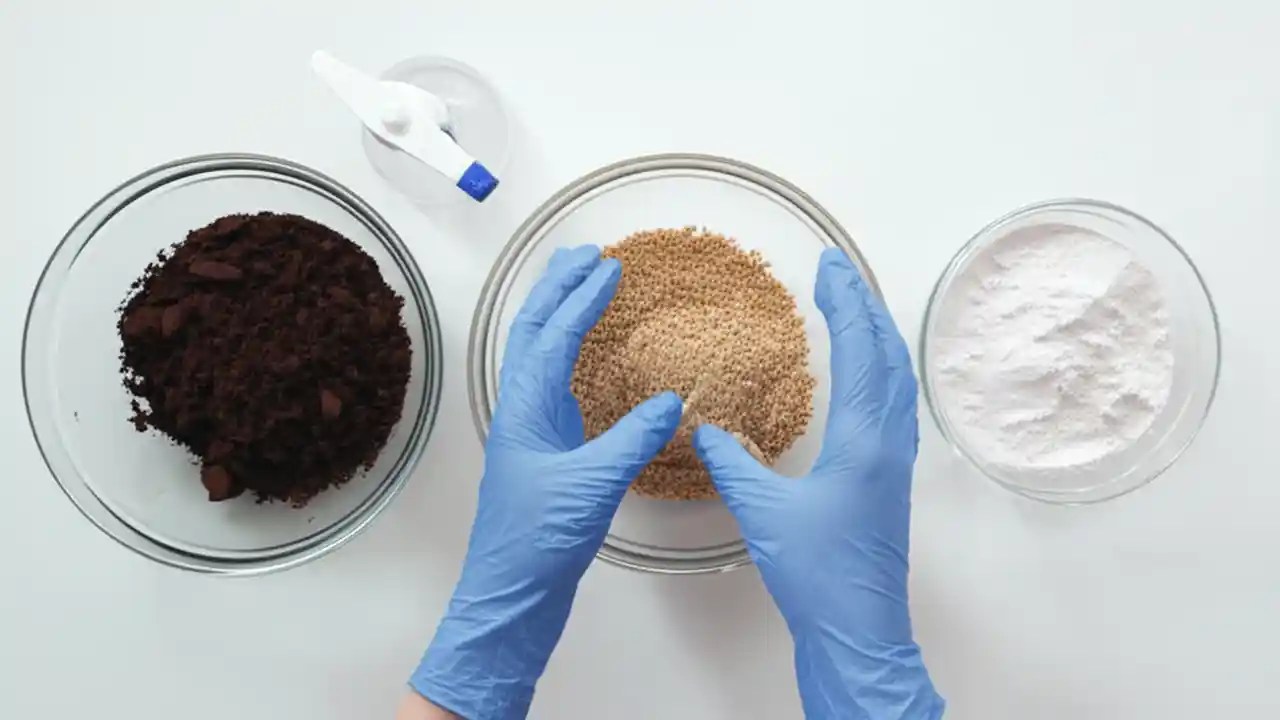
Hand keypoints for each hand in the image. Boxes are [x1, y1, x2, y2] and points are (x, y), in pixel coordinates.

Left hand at [410, 246, 682, 718]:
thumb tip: (671, 401)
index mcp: (524, 409)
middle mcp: (521, 412)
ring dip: (558, 316)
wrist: (510, 596)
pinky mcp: (543, 455)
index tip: (608, 265)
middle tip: (585, 255)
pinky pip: (553, 386)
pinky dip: (568, 356)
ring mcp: (529, 432)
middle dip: (557, 290)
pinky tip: (583, 360)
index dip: (582, 297)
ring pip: (538, 356)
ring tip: (581, 288)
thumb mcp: (592, 487)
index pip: (554, 336)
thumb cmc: (538, 543)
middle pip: (533, 333)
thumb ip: (632, 440)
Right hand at [694, 248, 943, 718]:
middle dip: (865, 306)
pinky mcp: (889, 479)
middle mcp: (888, 442)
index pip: (859, 352)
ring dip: (875, 336)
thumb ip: (734, 465)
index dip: (844, 304)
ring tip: (853, 307)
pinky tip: (860, 376)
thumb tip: (706, 430)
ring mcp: (894, 461)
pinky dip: (877, 371)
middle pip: (886, 355)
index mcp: (864, 440)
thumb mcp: (765, 513)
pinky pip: (890, 405)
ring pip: (894, 379)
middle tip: (840, 271)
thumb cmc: (818, 574)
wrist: (858, 630)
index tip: (827, 267)